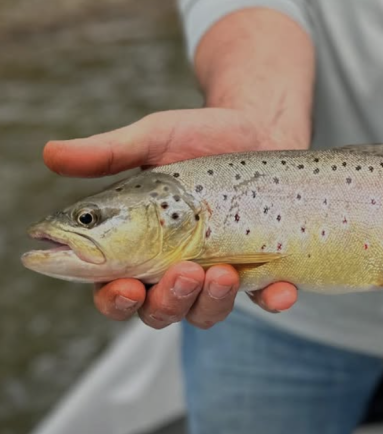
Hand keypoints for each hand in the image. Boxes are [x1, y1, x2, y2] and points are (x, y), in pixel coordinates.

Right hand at [43, 108, 305, 328]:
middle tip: (184, 271)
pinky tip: (280, 290)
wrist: (258, 122)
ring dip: (212, 301)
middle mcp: (174, 268)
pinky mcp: (260, 265)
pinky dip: (273, 299)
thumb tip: (51, 153)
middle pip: (159, 311)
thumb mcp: (153, 138)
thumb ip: (108, 153)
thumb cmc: (197, 133)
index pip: (115, 291)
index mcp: (137, 246)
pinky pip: (266, 297)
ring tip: (222, 272)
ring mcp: (218, 270)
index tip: (126, 287)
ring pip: (206, 311)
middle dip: (169, 301)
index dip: (116, 299)